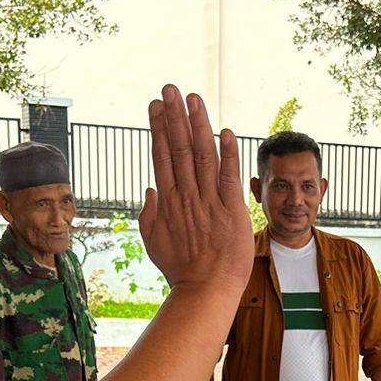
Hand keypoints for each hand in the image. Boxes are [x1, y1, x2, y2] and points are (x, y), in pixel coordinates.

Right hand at [137, 86, 253, 294]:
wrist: (205, 291)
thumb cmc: (181, 270)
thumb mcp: (154, 241)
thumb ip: (149, 214)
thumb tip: (149, 189)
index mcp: (167, 201)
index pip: (162, 155)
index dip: (160, 128)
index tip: (157, 106)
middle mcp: (186, 195)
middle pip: (178, 148)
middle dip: (174, 115)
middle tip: (170, 88)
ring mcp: (208, 201)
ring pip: (201, 154)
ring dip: (197, 124)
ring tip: (192, 97)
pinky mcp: (231, 209)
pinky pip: (228, 175)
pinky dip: (228, 152)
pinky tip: (225, 130)